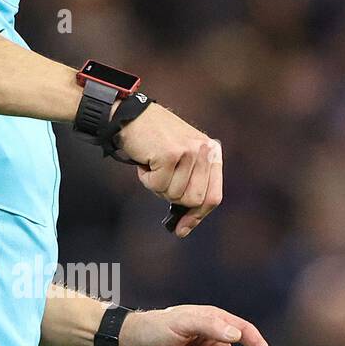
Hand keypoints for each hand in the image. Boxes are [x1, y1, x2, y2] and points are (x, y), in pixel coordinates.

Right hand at [114, 102, 221, 237]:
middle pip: (194, 200)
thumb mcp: (181, 161)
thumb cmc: (154, 141)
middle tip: (161, 178)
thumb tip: (184, 228)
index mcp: (212, 153)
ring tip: (153, 165)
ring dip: (157, 185)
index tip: (182, 229)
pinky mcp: (171, 154)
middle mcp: (205, 150)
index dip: (198, 216)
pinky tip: (146, 161)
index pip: (213, 196)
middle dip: (172, 196)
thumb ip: (190, 186)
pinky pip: (158, 186)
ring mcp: (189, 152)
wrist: (131, 116)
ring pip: (175, 194)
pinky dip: (146, 178)